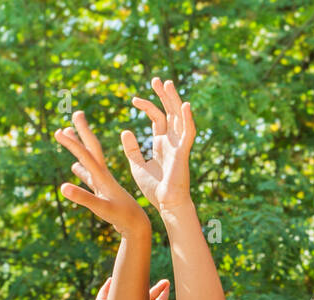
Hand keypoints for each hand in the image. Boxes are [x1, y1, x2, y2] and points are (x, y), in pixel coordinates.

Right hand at [56, 112, 148, 234]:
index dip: (73, 143)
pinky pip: (89, 177)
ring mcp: (103, 183)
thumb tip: (62, 187)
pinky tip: (74, 167)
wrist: (139, 227)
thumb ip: (83, 197)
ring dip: (78, 148)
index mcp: (103, 176)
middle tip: (76, 112)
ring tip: (68, 134)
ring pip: (89, 161)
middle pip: (92, 149)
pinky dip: (81, 170)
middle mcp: (104, 176)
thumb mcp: (102, 209)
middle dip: (83, 131)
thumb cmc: (122, 218)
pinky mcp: (104, 192)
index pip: (87, 154)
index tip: (60, 130)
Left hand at [121, 78, 195, 211]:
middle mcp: (172, 141)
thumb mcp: (137, 165)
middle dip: (164, 96)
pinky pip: (188, 133)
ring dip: (174, 101)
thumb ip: (132, 149)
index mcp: (162, 143)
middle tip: (157, 80)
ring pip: (179, 118)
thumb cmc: (154, 189)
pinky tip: (185, 105)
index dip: (147, 107)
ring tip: (167, 84)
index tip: (133, 99)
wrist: (166, 204)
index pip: (157, 118)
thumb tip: (126, 131)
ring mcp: (179, 146)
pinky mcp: (183, 153)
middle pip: (170, 113)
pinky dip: (188, 119)